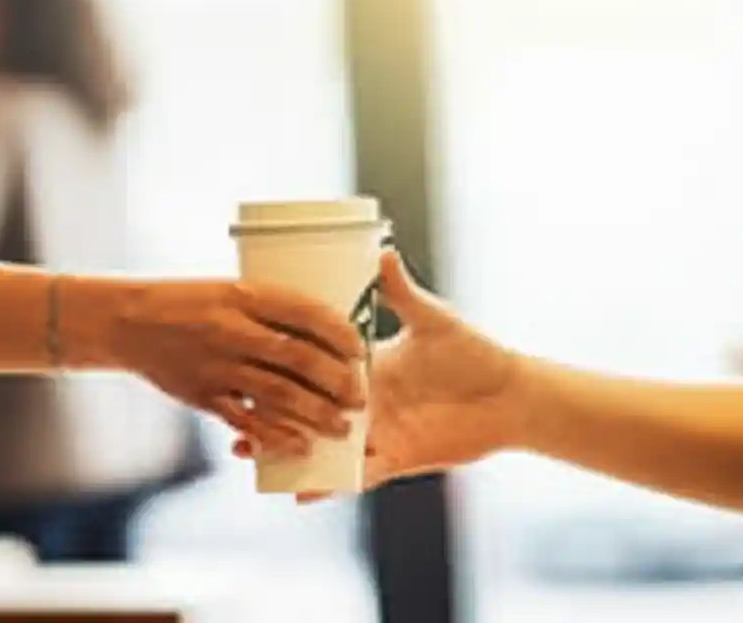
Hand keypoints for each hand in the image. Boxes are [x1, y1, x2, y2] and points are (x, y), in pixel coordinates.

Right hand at [113, 280, 365, 454]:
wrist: (127, 321)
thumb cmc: (183, 301)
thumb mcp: (225, 289)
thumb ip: (265, 309)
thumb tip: (317, 323)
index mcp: (242, 296)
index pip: (302, 312)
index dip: (337, 331)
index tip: (360, 346)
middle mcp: (231, 330)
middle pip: (297, 357)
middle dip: (336, 379)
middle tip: (361, 395)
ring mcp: (216, 365)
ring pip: (277, 393)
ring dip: (315, 413)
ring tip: (342, 427)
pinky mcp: (203, 395)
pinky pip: (245, 419)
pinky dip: (274, 435)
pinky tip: (300, 445)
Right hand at [234, 252, 522, 496]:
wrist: (511, 396)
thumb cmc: (473, 352)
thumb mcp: (431, 318)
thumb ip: (401, 291)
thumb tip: (381, 249)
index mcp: (366, 366)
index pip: (314, 365)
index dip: (282, 365)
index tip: (247, 357)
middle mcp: (364, 402)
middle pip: (307, 408)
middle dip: (270, 411)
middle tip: (231, 409)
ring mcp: (376, 433)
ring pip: (321, 445)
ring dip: (287, 451)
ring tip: (250, 454)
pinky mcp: (396, 459)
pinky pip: (356, 477)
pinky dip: (329, 486)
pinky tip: (299, 494)